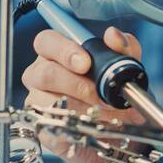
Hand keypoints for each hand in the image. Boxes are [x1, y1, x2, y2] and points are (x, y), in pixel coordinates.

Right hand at [22, 25, 149, 162]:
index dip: (64, 50)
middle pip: (44, 73)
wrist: (119, 124)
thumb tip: (114, 35)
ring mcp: (38, 100)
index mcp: (57, 52)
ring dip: (82, 108)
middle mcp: (41, 73)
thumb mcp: (124, 66)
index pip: (47, 41)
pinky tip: (97, 126)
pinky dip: (78, 126)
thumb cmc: (112, 89)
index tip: (86, 62)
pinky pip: (53, 126)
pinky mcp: (42, 126)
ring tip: (109, 113)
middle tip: (99, 94)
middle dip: (76, 84)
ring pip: (47, 101)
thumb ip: (123, 47)